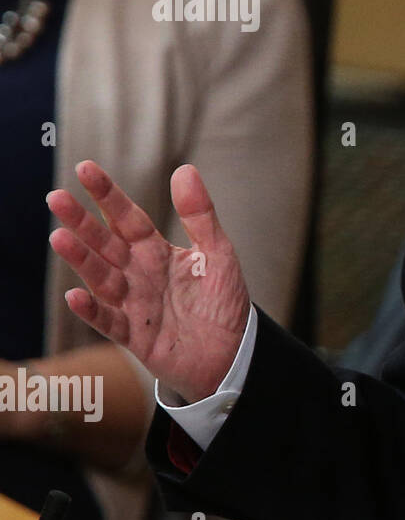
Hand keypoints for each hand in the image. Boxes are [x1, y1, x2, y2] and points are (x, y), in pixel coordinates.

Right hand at [46, 160, 250, 404]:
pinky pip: (109, 322)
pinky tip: (75, 295)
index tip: (86, 168)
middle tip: (56, 198)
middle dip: (82, 222)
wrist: (232, 351)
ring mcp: (133, 304)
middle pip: (105, 244)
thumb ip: (200, 215)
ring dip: (81, 260)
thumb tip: (184, 170)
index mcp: (155, 251)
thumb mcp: (218, 252)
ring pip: (101, 278)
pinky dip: (92, 311)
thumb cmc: (222, 301)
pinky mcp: (135, 336)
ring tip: (60, 237)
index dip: (108, 195)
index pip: (127, 218)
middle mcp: (138, 274)